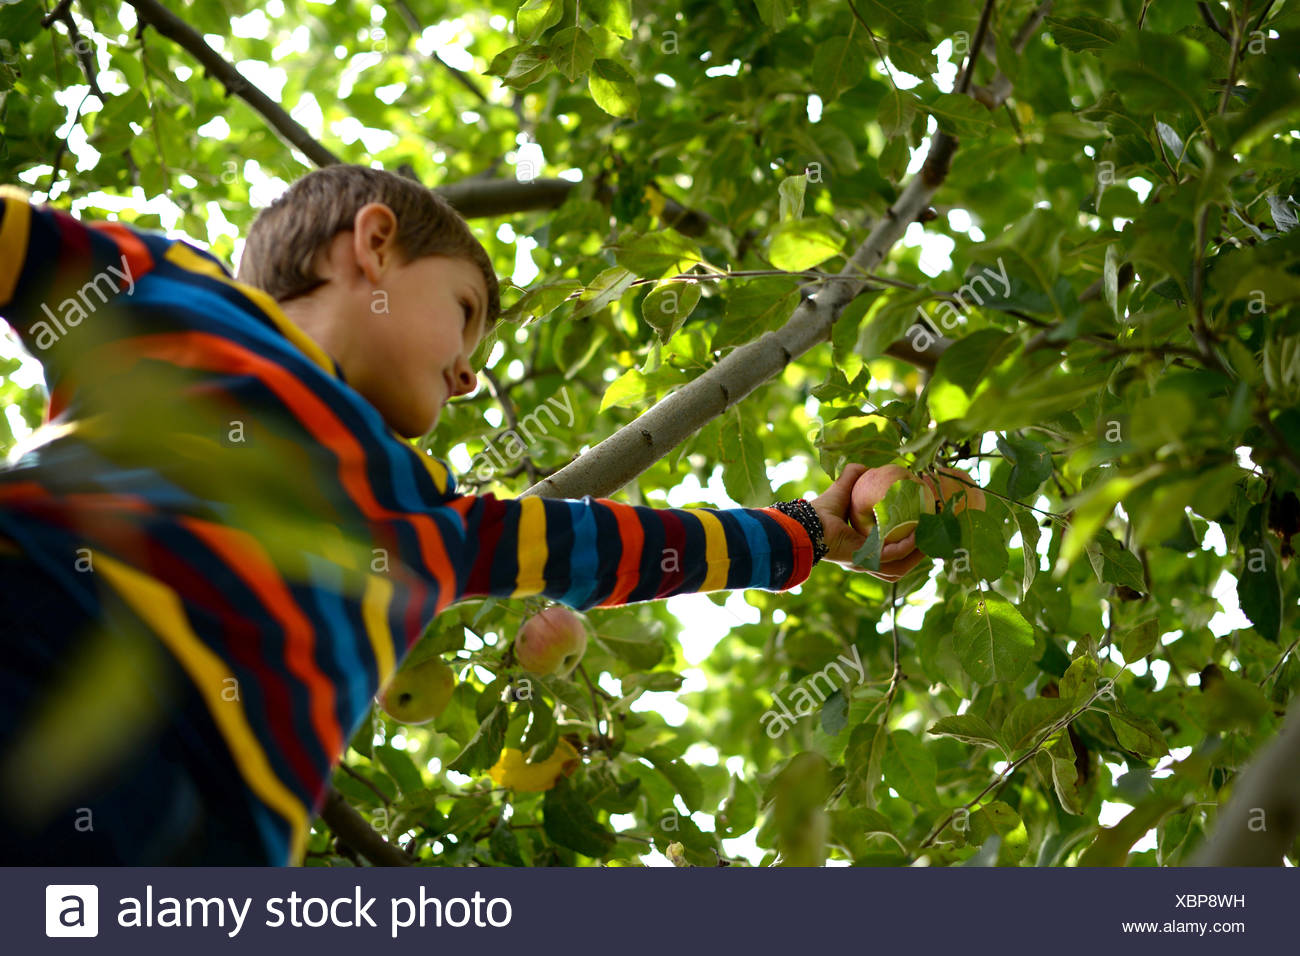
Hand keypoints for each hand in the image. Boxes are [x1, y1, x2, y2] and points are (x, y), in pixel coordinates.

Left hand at [810, 463, 926, 580]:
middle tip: (933, 533)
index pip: (893, 552)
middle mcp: (867, 560)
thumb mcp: (843, 488)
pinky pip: (892, 556)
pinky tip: (916, 535)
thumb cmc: (822, 509)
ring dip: (918, 553)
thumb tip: (868, 466)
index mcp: (864, 548)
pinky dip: (906, 547)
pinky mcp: (865, 560)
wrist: (808, 522)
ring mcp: (867, 563)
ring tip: (930, 535)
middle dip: (920, 552)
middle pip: (900, 565)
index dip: (911, 542)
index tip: (925, 526)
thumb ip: (854, 475)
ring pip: (900, 565)